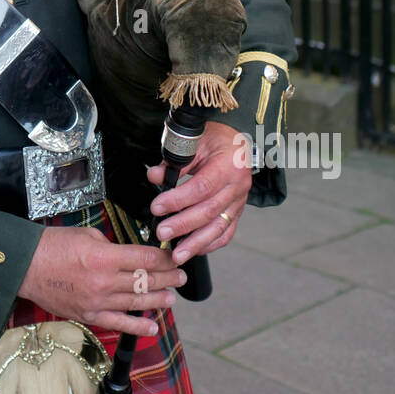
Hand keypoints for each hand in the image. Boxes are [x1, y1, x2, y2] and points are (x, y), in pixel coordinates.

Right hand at [18, 225, 186, 337]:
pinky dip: (137, 327)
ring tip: (172, 297)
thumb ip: (111, 246)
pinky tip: (152, 327)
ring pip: (137, 303)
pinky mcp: (89, 315)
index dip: (164, 259)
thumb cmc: (53, 246)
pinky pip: (118, 324)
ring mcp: (98, 302)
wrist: (25, 266)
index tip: (174, 258)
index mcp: (105, 257)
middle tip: (180, 277)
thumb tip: (129, 255)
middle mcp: (105, 281)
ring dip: (159, 300)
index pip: (145, 259)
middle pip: (146, 281)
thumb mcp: (87, 234)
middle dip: (168, 278)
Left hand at [147, 121, 252, 263]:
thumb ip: (174, 162)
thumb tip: (155, 176)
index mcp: (228, 165)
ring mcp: (240, 201)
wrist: (236, 141)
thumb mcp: (193, 142)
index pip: (202, 187)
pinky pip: (226, 232)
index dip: (178, 200)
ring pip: (219, 227)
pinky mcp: (238, 211)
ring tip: (177, 254)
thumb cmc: (214, 139)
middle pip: (209, 211)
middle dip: (183, 225)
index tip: (157, 207)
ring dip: (196, 243)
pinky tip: (195, 250)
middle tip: (162, 232)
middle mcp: (237, 186)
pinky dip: (210, 244)